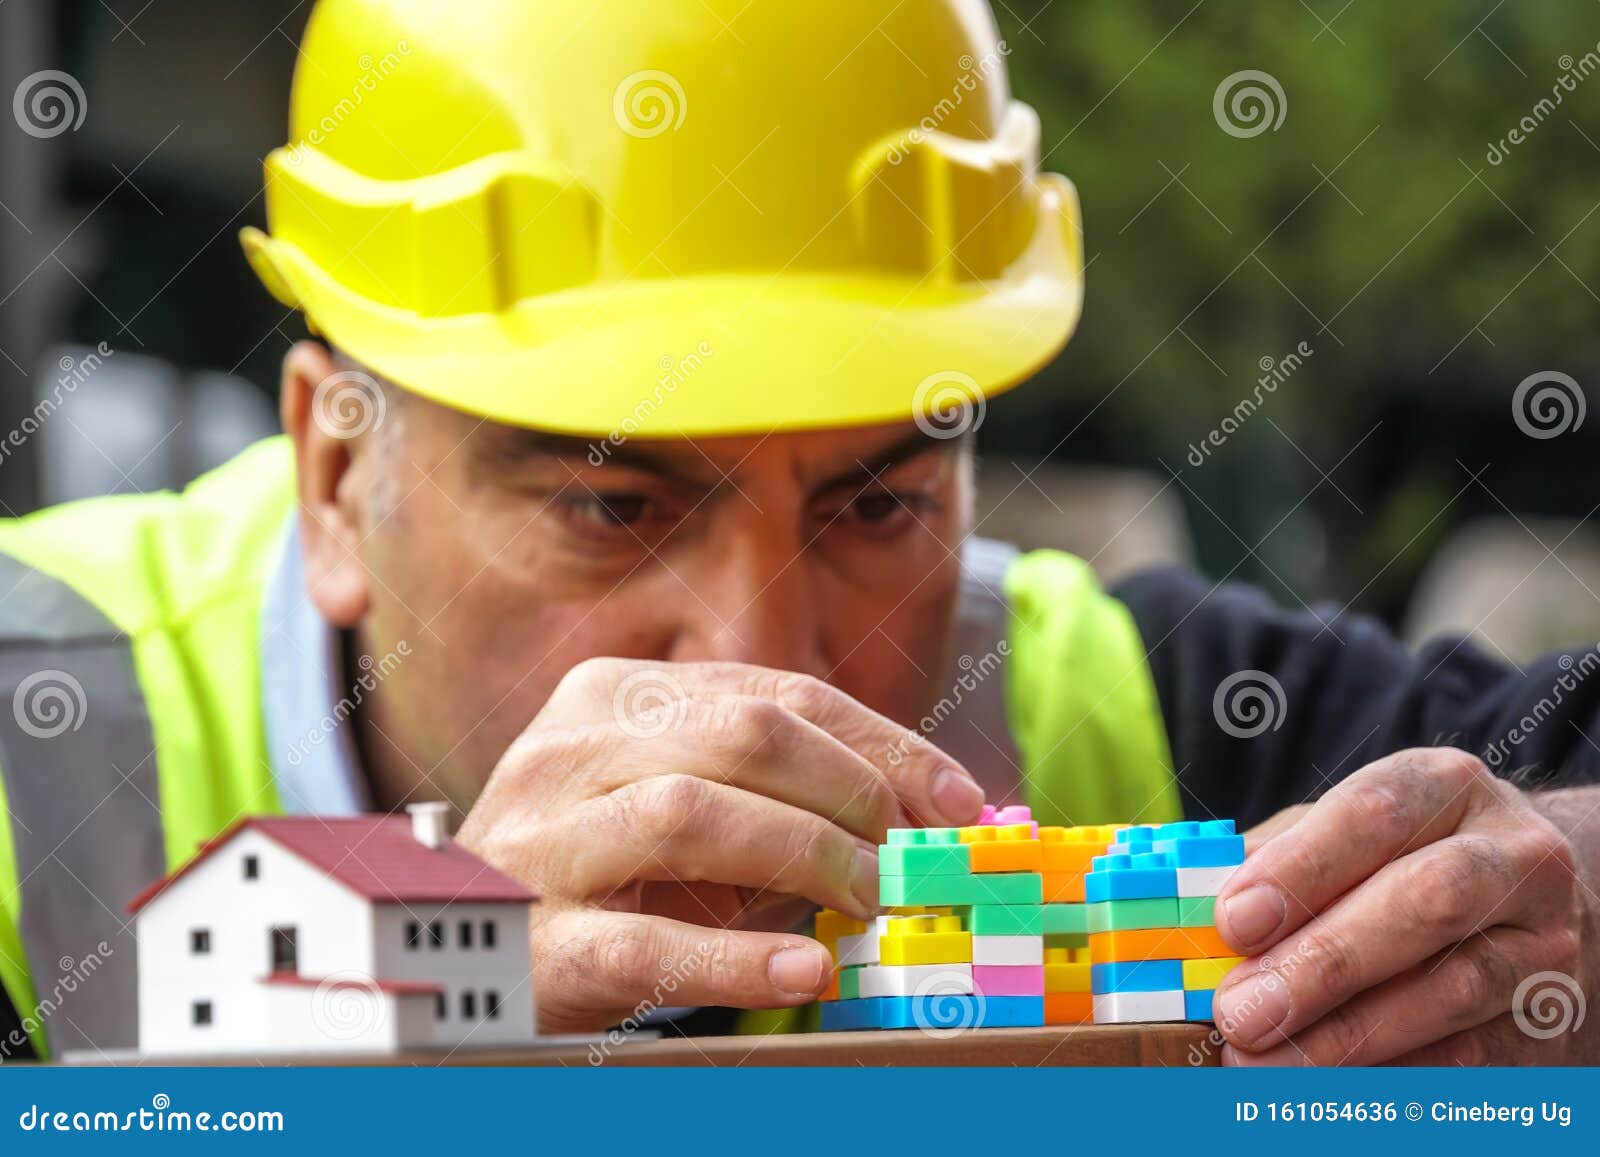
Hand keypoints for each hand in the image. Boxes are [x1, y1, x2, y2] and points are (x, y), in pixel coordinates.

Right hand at [453, 658, 985, 1032]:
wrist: (464, 940)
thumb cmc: (605, 868)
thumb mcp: (684, 801)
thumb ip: (783, 792)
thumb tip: (931, 810)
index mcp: (615, 695)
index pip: (775, 694)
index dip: (882, 743)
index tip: (958, 799)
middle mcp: (572, 746)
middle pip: (744, 735)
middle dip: (852, 791)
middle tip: (906, 854)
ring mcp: (545, 838)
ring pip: (692, 814)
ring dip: (806, 854)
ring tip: (868, 900)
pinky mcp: (537, 937)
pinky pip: (647, 940)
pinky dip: (739, 956)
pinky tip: (807, 968)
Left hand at [1212, 747, 1587, 1064]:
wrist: (1529, 906)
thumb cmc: (1402, 860)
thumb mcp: (1343, 834)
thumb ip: (1273, 859)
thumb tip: (1188, 904)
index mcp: (1445, 787)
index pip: (1375, 813)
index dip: (1301, 868)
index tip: (1232, 921)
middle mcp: (1513, 856)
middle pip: (1426, 901)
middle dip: (1323, 962)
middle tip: (1240, 1011)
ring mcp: (1542, 940)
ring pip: (1454, 988)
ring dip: (1348, 1036)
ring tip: (1263, 1063)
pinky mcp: (1550, 1019)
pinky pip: (1476, 1056)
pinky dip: (1393, 1074)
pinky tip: (1325, 1089)